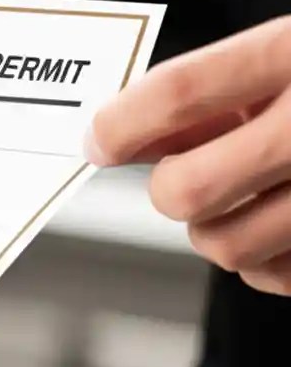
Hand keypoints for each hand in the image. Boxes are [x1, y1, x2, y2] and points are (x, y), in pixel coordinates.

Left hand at [87, 16, 290, 294]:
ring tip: (244, 196)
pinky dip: (260, 258)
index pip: (183, 91)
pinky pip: (269, 275)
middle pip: (187, 188)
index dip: (121, 122)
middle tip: (180, 176)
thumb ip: (215, 93)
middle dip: (170, 188)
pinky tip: (285, 222)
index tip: (94, 141)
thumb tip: (117, 134)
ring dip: (212, 227)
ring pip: (221, 244)